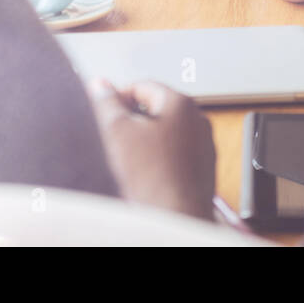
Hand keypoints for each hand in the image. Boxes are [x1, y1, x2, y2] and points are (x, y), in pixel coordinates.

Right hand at [88, 79, 215, 219]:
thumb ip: (107, 103)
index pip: (143, 86)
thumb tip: (100, 84)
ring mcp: (204, 145)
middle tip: (114, 138)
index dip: (118, 98)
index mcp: (181, 103)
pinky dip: (159, 159)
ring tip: (129, 160)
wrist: (175, 218)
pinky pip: (176, 154)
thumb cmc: (151, 177)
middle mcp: (198, 120)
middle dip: (132, 121)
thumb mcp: (117, 131)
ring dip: (145, 141)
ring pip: (167, 132)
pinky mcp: (203, 169)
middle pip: (156, 109)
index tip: (104, 113)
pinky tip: (145, 175)